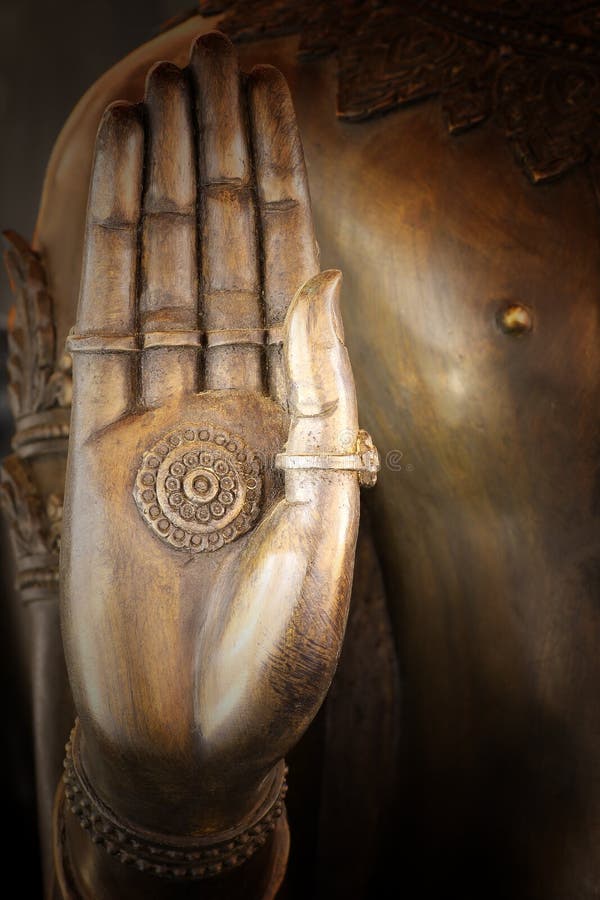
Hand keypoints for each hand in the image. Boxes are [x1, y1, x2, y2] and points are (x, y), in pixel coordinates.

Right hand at [61, 33, 360, 836]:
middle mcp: (224, 401)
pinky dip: (100, 256)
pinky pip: (95, 327)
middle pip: (222, 255)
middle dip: (218, 161)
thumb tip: (321, 279)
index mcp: (290, 418)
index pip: (286, 277)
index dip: (282, 191)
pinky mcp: (95, 445)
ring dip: (160, 188)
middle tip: (211, 65)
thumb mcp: (325, 520)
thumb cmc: (274, 655)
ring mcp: (157, 415)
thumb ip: (320, 395)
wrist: (195, 738)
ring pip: (160, 275)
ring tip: (157, 98)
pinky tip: (109, 192)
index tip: (276, 109)